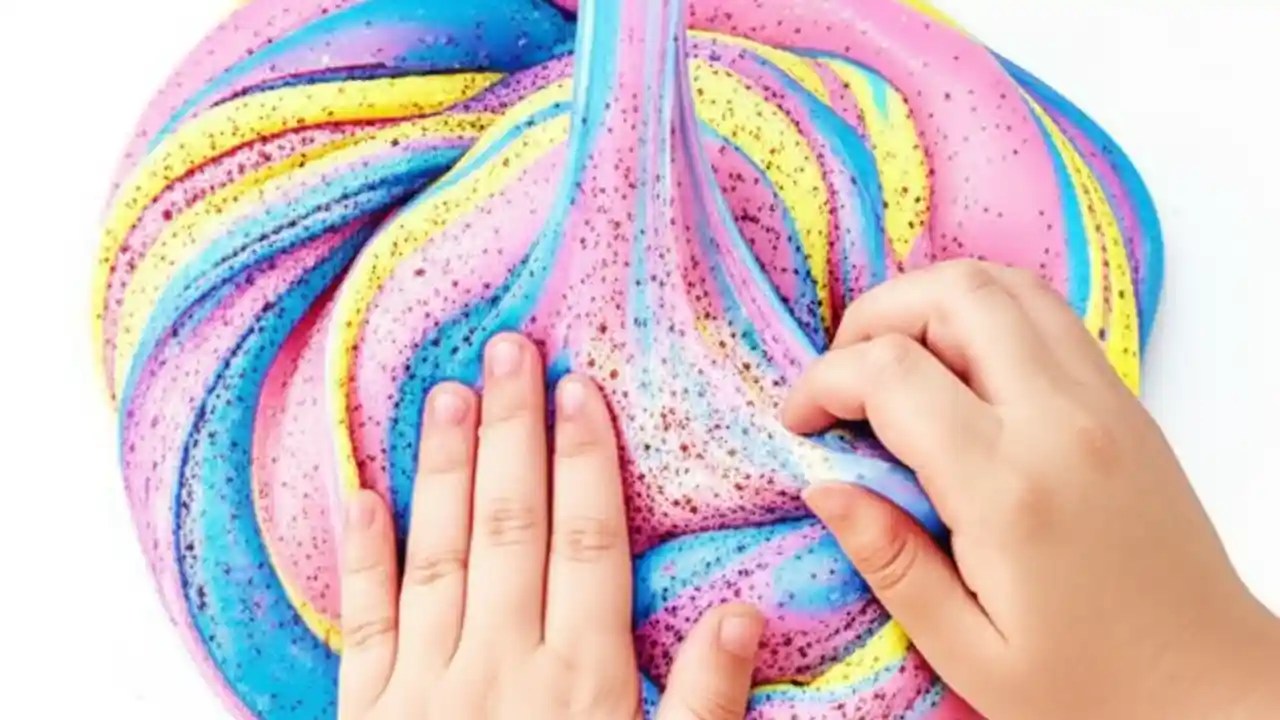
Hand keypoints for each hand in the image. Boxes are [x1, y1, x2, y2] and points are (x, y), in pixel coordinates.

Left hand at [337, 333, 763, 719]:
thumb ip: (706, 706)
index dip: (584, 461)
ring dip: (444, 469)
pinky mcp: (368, 713)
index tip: (578, 390)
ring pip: (439, 553)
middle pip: (512, 525)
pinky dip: (359, 556)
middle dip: (514, 432)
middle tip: (509, 350)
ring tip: (447, 394)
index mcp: (579, 682)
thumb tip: (746, 611)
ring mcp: (426, 686)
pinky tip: (358, 493)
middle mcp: (500, 665)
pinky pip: (362, 622)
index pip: (586, 544)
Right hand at [785, 261, 1279, 719]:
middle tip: (843, 377)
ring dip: (933, 303)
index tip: (801, 422)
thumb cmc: (1095, 690)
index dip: (825, 382)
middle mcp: (1063, 423)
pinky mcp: (1127, 406)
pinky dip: (987, 314)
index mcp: (1010, 489)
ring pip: (1007, 286)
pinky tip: (959, 371)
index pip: (894, 373)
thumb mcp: (970, 653)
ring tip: (896, 364)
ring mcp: (1105, 403)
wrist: (1213, 692)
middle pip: (955, 295)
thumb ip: (889, 560)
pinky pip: (1049, 316)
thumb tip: (823, 486)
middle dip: (875, 316)